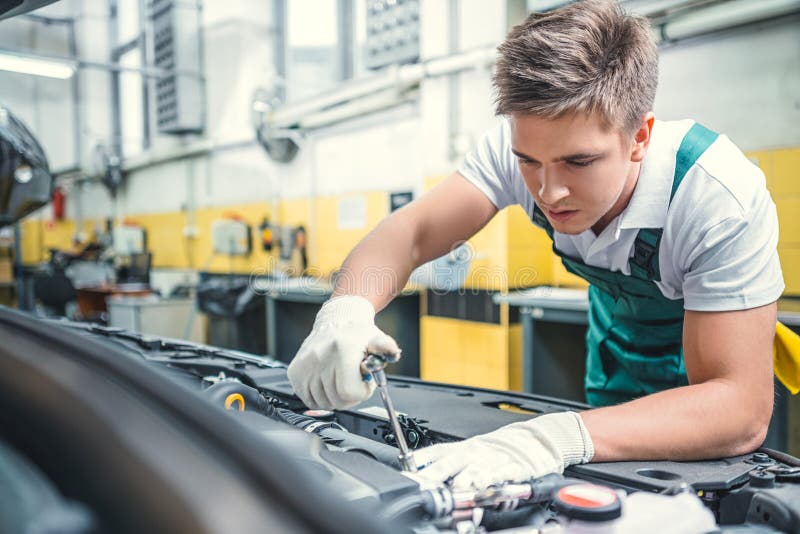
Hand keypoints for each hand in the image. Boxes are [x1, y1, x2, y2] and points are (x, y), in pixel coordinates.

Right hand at [287, 295, 400, 409]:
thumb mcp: (376, 339)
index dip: (361, 391)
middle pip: (337, 400)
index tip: (363, 380)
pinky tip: (327, 381)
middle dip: (350, 395)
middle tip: (352, 379)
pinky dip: (320, 396)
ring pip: (323, 403)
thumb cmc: (357, 334)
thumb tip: (394, 352)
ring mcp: (305, 365)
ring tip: (340, 378)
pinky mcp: (295, 372)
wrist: (335, 322)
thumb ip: (386, 347)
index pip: (350, 392)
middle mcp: (320, 357)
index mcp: (342, 350)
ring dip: (334, 397)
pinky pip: (309, 400)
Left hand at [413, 412, 593, 488]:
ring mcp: (494, 459)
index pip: (434, 452)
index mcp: (462, 448)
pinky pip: (503, 474)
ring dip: (464, 478)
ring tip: (455, 486)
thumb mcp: (471, 450)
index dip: (418, 461)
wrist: (537, 438)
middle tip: (424, 483)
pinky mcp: (515, 467)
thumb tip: (420, 469)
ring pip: (475, 468)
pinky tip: (486, 486)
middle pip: (450, 462)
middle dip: (435, 473)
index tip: (404, 470)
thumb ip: (448, 462)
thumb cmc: (501, 448)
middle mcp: (474, 453)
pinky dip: (493, 479)